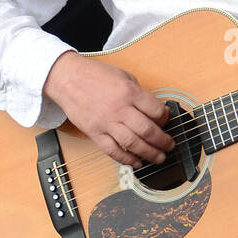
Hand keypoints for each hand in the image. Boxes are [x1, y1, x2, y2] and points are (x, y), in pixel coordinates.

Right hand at [43, 51, 173, 166]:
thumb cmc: (95, 75)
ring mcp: (106, 123)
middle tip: (170, 145)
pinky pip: (113, 151)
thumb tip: (153, 110)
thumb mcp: (123, 75)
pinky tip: (136, 162)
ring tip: (159, 157)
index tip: (167, 121)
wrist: (67, 78)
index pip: (156, 111)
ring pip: (133, 144)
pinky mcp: (95, 133)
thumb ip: (139, 93)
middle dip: (163, 141)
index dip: (166, 118)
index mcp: (129, 92)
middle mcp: (119, 109)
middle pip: (148, 131)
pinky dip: (127, 159)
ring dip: (150, 154)